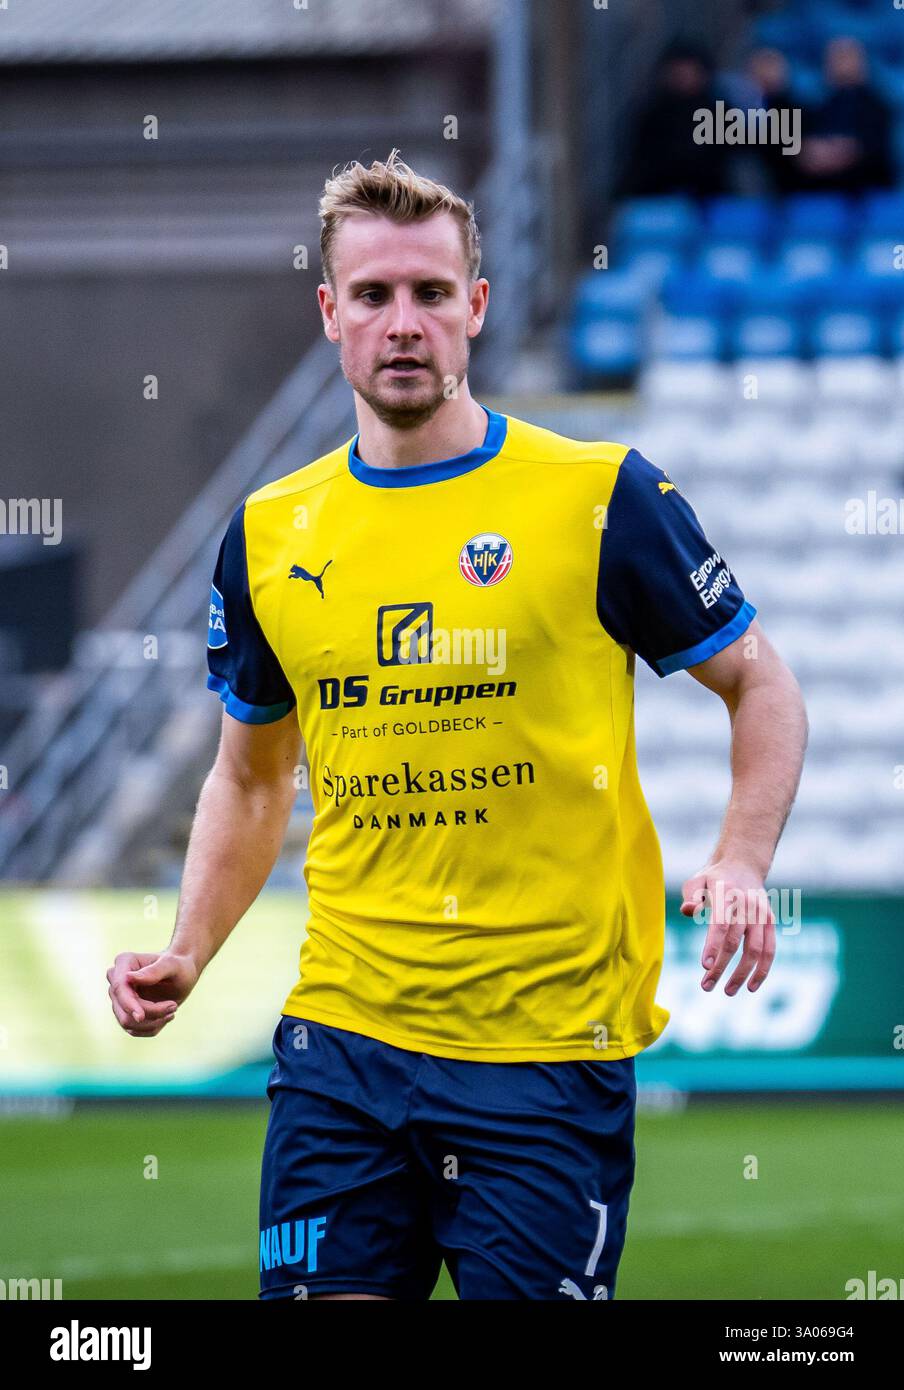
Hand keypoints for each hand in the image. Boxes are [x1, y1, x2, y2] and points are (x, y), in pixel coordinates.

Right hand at [106, 950, 198, 1037]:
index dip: (128, 1004)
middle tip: (174, 1006)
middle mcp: (116, 981)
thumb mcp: (172, 966)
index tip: (141, 1017)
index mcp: (124, 962)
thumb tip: (128, 977)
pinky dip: (152, 1027)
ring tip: (173, 1008)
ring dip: (153, 1021)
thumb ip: (153, 972)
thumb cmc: (179, 967)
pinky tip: (167, 1015)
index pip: (119, 988)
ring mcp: (119, 999)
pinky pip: (134, 1030)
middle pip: (123, 1009)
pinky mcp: (126, 1013)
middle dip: (150, 1012)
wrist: (184, 976)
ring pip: (127, 1022)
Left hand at [680, 862, 775, 995]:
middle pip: (736, 941)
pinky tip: (752, 987)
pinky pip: (770, 950)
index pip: (721, 923)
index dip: (713, 945)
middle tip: (706, 986)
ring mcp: (762, 914)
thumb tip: (688, 911)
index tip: (705, 966)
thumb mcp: (696, 880)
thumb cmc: (713, 878)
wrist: (743, 864)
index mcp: (727, 894)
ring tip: (728, 992)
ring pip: (756, 950)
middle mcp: (748, 905)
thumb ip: (691, 895)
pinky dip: (763, 970)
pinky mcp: (770, 922)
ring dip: (742, 974)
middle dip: (722, 967)